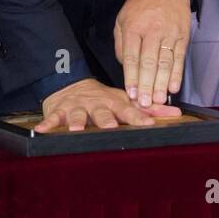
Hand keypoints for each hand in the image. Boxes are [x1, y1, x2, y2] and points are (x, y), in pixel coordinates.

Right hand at [33, 78, 180, 132]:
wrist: (72, 86)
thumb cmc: (104, 98)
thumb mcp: (125, 100)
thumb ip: (150, 109)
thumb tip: (176, 113)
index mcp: (114, 103)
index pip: (129, 111)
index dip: (139, 117)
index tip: (148, 125)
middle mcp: (97, 105)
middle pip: (103, 113)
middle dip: (106, 121)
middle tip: (110, 128)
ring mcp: (78, 108)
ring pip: (78, 116)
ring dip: (78, 122)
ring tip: (77, 130)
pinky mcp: (60, 111)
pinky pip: (53, 118)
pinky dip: (48, 123)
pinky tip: (42, 131)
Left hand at [113, 0, 191, 106]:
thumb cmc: (141, 4)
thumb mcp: (122, 18)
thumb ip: (121, 43)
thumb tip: (125, 67)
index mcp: (133, 28)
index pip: (131, 57)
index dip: (131, 77)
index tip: (131, 94)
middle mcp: (152, 31)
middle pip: (149, 62)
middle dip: (146, 85)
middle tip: (145, 103)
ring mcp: (169, 34)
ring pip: (165, 62)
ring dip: (161, 83)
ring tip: (158, 100)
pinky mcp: (183, 36)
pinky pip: (179, 57)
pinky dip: (177, 74)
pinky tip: (173, 87)